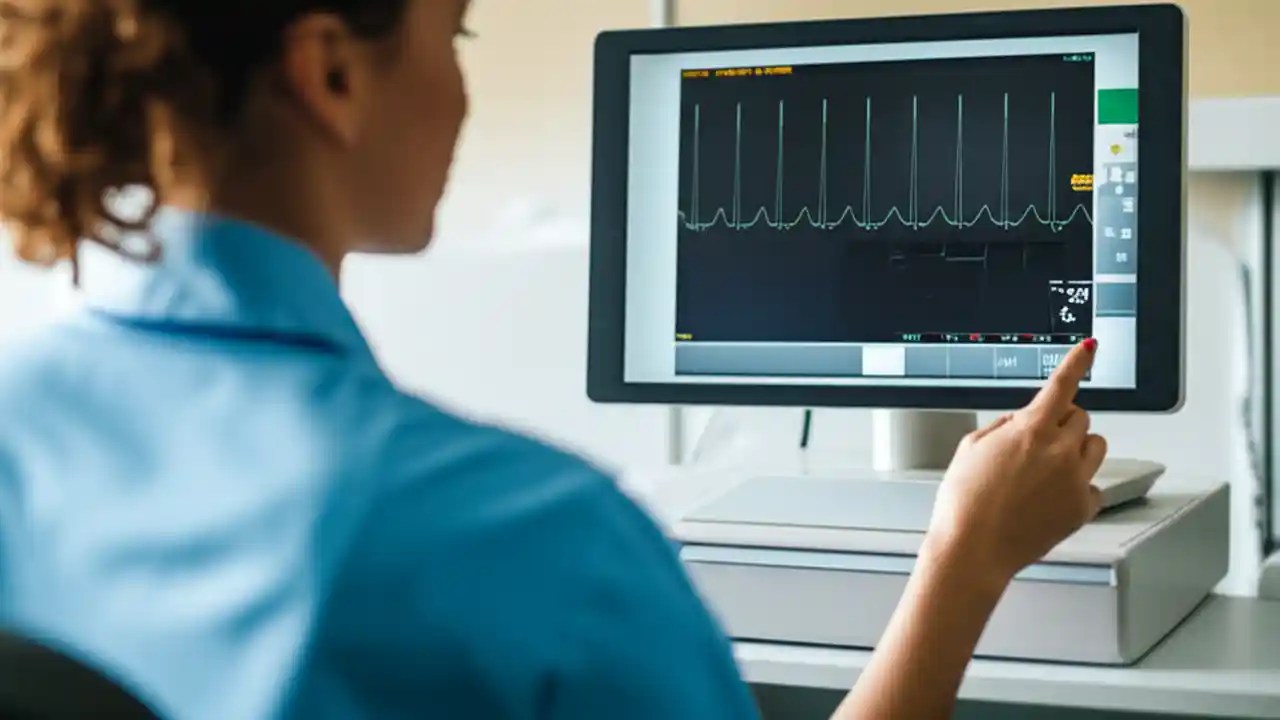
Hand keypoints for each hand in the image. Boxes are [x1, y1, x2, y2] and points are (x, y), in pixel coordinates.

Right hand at [927, 340, 1107, 585]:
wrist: (973, 549)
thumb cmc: (963, 503)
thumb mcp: (970, 448)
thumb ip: (1004, 426)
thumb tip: (1021, 420)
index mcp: (1031, 430)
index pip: (1062, 386)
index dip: (1077, 363)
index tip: (1089, 349)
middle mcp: (1060, 451)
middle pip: (1081, 417)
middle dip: (1061, 423)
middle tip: (1038, 443)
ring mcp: (1076, 480)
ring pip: (1095, 446)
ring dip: (1076, 449)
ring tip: (1047, 470)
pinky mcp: (1083, 507)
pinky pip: (1093, 484)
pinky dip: (1076, 486)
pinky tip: (1049, 497)